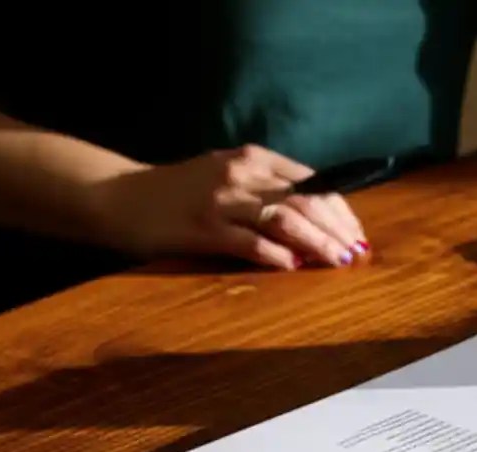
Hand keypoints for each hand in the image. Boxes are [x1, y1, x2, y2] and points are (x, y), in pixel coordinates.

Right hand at [94, 145, 367, 269]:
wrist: (118, 195)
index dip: (342, 211)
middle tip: (358, 254)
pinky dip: (277, 255)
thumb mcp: (229, 175)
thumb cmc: (180, 190)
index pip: (314, 182)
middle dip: (338, 229)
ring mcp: (222, 200)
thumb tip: (320, 217)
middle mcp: (242, 174)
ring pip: (286, 220)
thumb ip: (270, 187)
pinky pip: (250, 243)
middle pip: (307, 201)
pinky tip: (295, 267)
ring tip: (338, 262)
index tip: (358, 235)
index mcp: (255, 159)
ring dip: (318, 243)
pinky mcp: (203, 228)